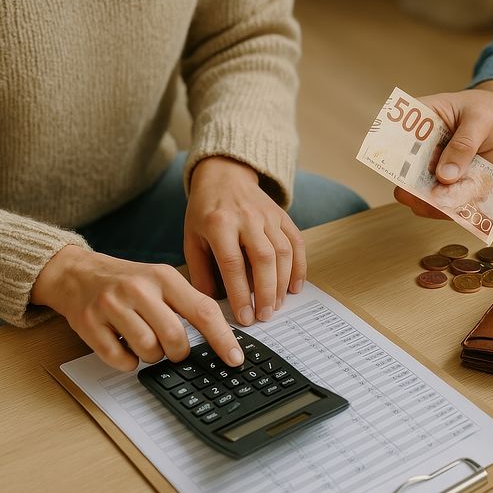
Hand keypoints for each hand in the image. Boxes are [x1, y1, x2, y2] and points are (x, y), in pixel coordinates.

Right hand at [31, 246, 242, 370]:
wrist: (76, 273)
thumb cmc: (126, 282)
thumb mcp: (160, 281)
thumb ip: (187, 304)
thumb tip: (221, 338)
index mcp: (164, 277)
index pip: (203, 310)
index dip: (222, 338)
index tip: (235, 358)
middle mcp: (139, 289)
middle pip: (175, 337)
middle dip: (179, 352)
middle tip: (173, 349)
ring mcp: (112, 306)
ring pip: (148, 349)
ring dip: (152, 356)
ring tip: (145, 343)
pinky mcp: (90, 324)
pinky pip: (120, 359)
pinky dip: (128, 362)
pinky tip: (125, 348)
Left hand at [185, 156, 305, 324]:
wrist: (224, 175)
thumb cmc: (205, 212)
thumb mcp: (192, 239)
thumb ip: (200, 272)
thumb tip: (212, 305)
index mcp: (218, 223)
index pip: (232, 263)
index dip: (240, 293)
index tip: (244, 316)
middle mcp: (246, 218)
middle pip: (263, 259)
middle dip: (266, 292)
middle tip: (265, 316)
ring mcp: (268, 215)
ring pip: (283, 252)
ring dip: (283, 283)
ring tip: (278, 306)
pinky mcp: (282, 216)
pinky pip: (296, 243)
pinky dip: (300, 267)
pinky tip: (295, 287)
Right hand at [394, 80, 492, 218]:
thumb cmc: (486, 110)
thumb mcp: (479, 120)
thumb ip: (463, 145)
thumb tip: (445, 176)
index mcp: (417, 121)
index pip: (394, 140)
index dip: (393, 158)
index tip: (405, 175)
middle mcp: (418, 149)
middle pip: (403, 177)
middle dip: (415, 193)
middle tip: (434, 199)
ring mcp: (431, 170)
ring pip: (421, 197)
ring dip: (437, 205)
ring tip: (457, 206)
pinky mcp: (447, 185)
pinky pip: (444, 203)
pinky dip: (454, 209)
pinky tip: (468, 207)